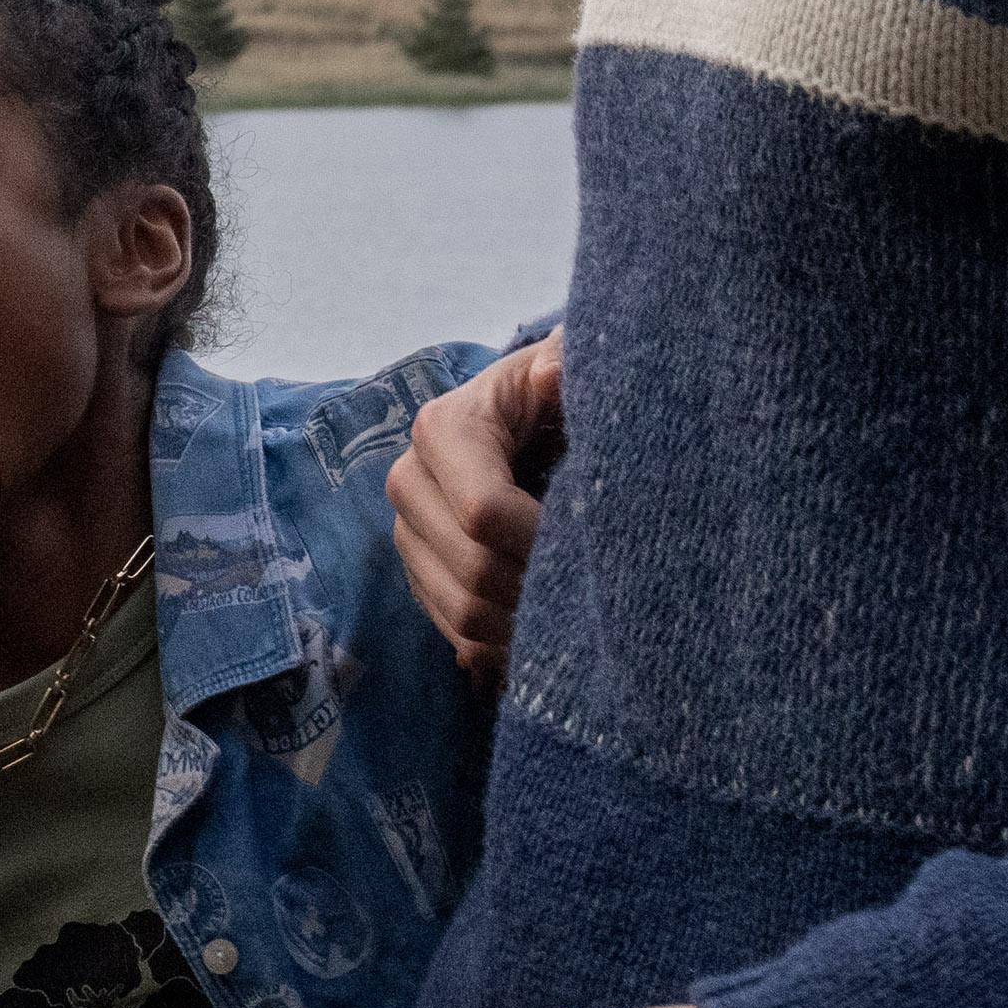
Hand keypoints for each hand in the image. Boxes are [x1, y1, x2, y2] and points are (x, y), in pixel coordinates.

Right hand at [393, 337, 565, 682]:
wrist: (536, 420)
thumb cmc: (562, 391)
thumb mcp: (573, 363)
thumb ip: (570, 361)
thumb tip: (550, 375)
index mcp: (443, 429)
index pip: (483, 511)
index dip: (542, 539)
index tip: (596, 539)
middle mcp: (409, 482)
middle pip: (470, 570)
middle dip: (538, 588)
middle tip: (598, 589)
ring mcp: (409, 534)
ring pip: (460, 611)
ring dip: (524, 625)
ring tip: (578, 613)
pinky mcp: (420, 574)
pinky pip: (456, 635)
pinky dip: (506, 646)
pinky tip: (551, 630)